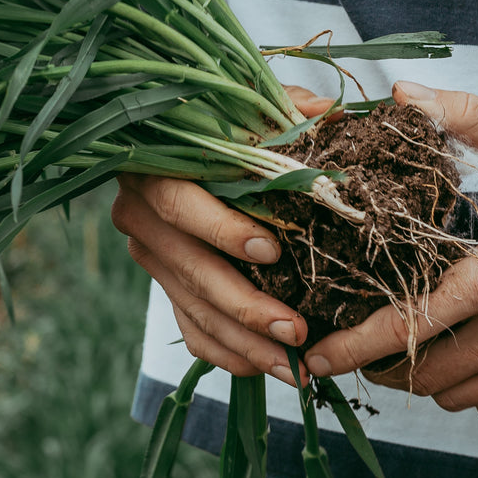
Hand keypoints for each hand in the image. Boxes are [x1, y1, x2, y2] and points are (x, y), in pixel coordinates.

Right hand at [111, 86, 332, 385]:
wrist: (189, 145)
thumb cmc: (231, 124)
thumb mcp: (259, 110)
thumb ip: (292, 112)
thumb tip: (336, 114)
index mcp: (155, 168)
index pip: (179, 204)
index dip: (222, 230)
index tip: (273, 251)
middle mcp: (141, 217)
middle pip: (190, 271)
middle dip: (245, 307)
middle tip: (296, 331)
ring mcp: (151, 258)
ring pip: (193, 310)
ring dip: (244, 344)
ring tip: (293, 367)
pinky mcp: (165, 286)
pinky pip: (190, 331)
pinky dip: (227, 354)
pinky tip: (264, 368)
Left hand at [304, 82, 477, 423]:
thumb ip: (461, 116)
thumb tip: (399, 94)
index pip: (408, 325)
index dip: (351, 347)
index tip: (313, 356)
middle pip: (423, 373)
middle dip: (380, 364)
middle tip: (358, 345)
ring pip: (457, 397)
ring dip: (426, 378)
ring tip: (412, 346)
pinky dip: (473, 393)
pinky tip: (468, 357)